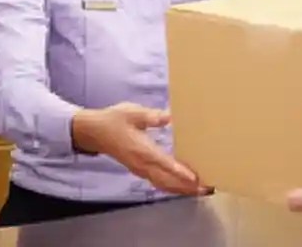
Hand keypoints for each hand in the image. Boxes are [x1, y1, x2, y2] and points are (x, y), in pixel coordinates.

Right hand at [71, 103, 204, 195]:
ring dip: (182, 189)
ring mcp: (140, 170)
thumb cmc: (114, 120)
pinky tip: (184, 186)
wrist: (94, 132)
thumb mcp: (132, 112)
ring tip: (201, 190)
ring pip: (163, 184)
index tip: (194, 177)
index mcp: (142, 150)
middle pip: (167, 180)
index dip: (178, 171)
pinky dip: (173, 186)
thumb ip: (151, 116)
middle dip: (187, 185)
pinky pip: (159, 183)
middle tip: (207, 187)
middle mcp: (142, 164)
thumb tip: (169, 117)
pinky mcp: (140, 171)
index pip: (163, 163)